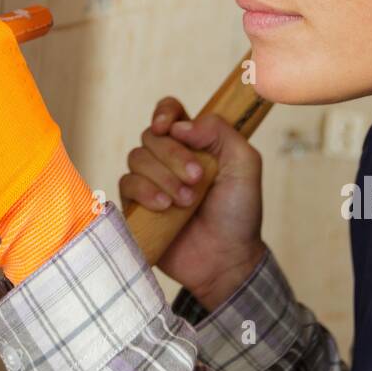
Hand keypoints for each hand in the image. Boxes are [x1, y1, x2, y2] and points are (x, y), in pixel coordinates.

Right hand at [119, 97, 265, 310]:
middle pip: (151, 136)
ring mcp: (150, 182)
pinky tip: (164, 207)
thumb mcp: (244, 165)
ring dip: (163, 177)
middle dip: (173, 156)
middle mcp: (168, 159)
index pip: (169, 112)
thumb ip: (220, 132)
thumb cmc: (238, 212)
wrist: (226, 258)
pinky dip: (145, 192)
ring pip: (136, 158)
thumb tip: (181, 126)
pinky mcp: (137, 206)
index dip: (164, 113)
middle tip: (197, 179)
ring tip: (186, 200)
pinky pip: (126, 185)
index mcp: (194, 143)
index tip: (168, 127)